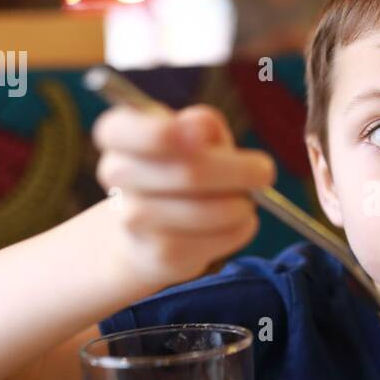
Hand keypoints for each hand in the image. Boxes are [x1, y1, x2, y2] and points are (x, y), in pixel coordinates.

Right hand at [92, 104, 275, 289]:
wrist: (150, 234)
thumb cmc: (180, 170)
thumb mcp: (192, 136)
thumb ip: (201, 125)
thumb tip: (202, 129)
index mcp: (118, 135)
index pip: (120, 130)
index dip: (161, 133)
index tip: (202, 136)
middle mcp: (115, 175)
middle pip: (188, 171)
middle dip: (239, 171)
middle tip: (264, 171)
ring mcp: (133, 219)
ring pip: (206, 211)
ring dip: (240, 205)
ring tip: (245, 201)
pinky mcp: (159, 255)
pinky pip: (215, 239)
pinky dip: (239, 229)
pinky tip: (238, 222)